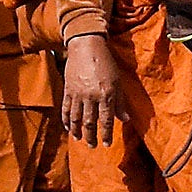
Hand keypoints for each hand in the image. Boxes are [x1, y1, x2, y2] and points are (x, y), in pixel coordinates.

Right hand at [62, 31, 125, 145]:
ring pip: (76, 118)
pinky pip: (66, 109)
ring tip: (79, 139)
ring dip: (78, 131)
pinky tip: (69, 128)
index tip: (107, 144)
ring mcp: (78, 94)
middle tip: (93, 146)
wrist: (86, 46)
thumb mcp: (118, 81)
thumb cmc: (106, 62)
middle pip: (90, 123)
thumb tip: (126, 119)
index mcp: (106, 95)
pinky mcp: (67, 89)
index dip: (107, 134)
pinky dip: (66, 120)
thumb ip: (120, 102)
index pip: (106, 120)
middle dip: (91, 137)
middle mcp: (91, 96)